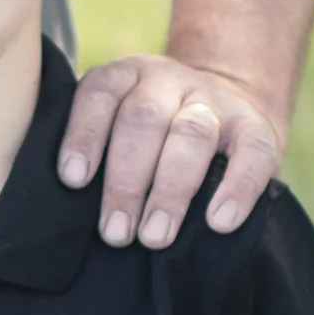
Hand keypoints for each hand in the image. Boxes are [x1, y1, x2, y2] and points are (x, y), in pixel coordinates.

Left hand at [59, 55, 282, 249]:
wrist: (222, 110)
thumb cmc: (147, 142)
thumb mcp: (115, 129)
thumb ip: (93, 152)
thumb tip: (58, 210)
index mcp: (126, 77)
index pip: (101, 94)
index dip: (85, 135)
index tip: (73, 180)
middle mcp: (168, 80)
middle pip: (144, 120)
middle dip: (126, 181)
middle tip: (115, 233)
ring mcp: (213, 100)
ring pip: (191, 135)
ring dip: (171, 190)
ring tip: (155, 237)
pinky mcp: (255, 126)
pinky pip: (252, 153)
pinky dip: (238, 189)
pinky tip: (219, 223)